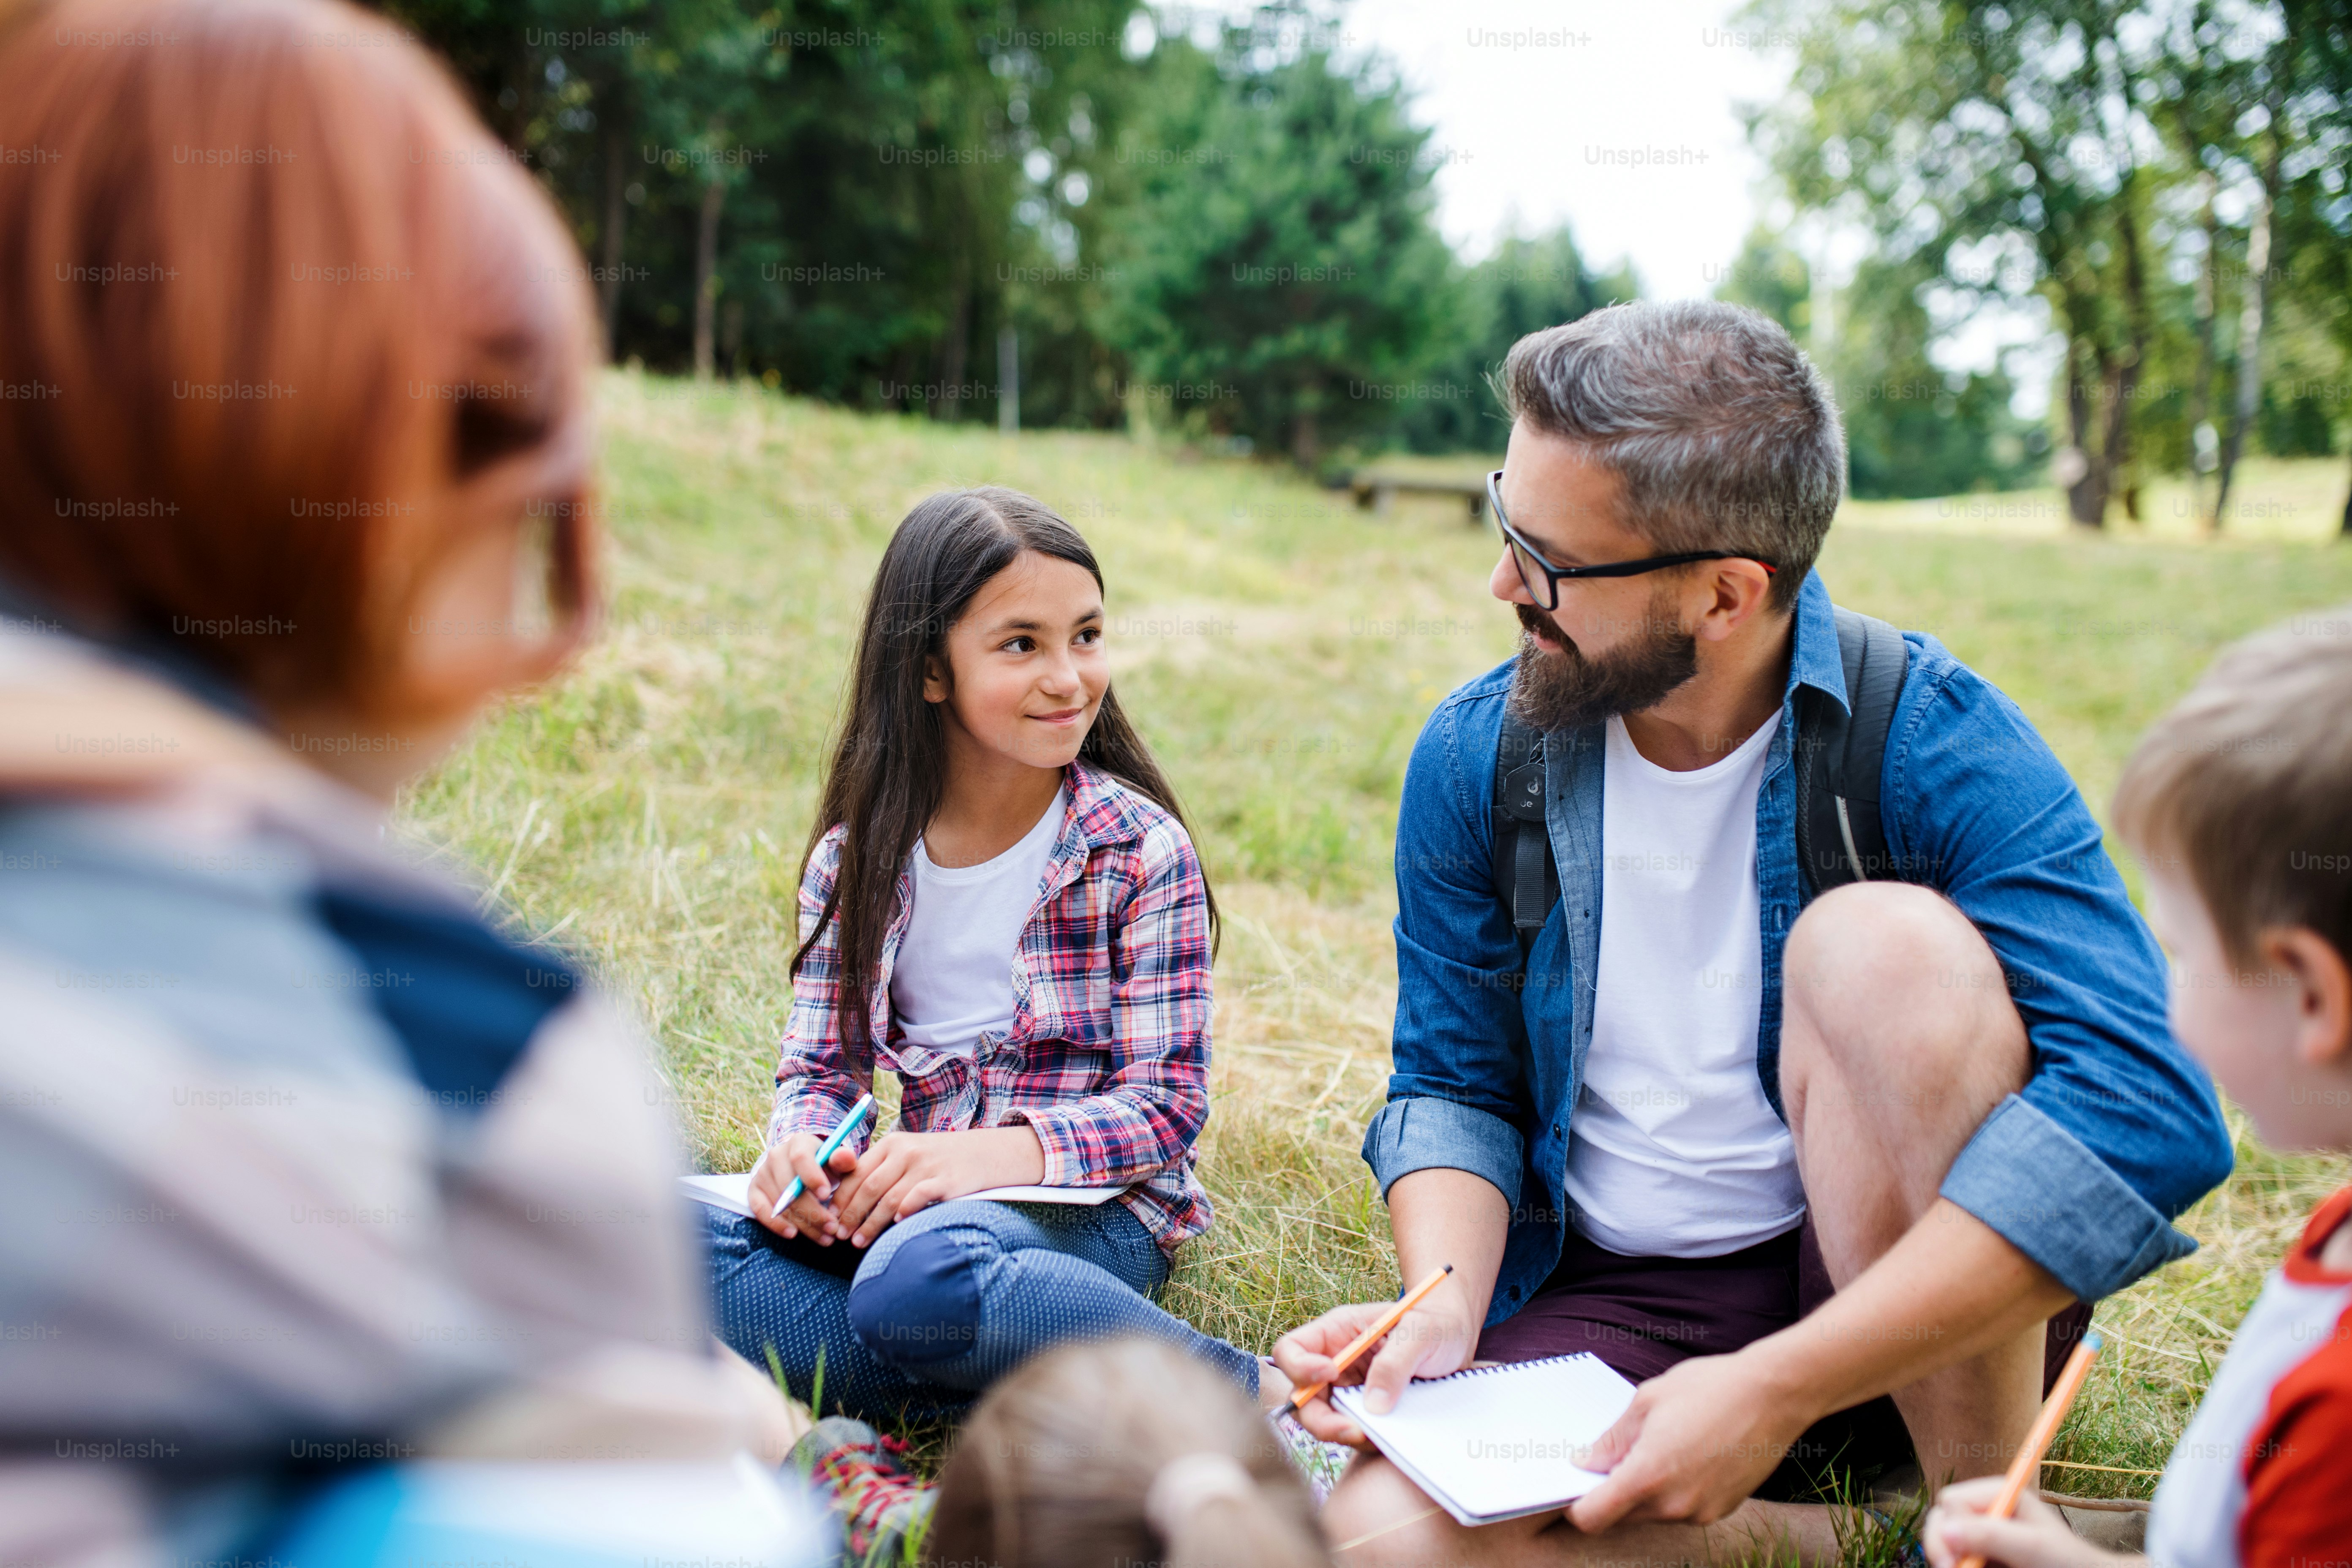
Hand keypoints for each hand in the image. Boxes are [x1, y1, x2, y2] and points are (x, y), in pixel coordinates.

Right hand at [747, 1134, 857, 1242]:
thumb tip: (846, 1158)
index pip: (801, 1158)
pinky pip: (760, 1209)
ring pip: (780, 1203)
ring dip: (803, 1223)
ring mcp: (763, 1173)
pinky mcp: (754, 1190)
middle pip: (790, 1186)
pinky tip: (793, 1233)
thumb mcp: (836, 1160)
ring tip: (825, 1236)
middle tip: (832, 1227)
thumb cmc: (823, 1165)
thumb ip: (843, 1160)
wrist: (801, 1166)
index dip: (812, 1177)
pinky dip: (776, 1224)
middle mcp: (776, 1156)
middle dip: (813, 1211)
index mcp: (798, 1143)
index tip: (826, 1195)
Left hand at [828, 1126, 1044, 1245]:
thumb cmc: (937, 1159)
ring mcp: (926, 1165)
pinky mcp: (945, 1180)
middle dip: (851, 1215)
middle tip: (840, 1236)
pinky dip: (906, 1211)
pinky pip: (919, 1197)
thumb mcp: (906, 1154)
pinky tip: (897, 1225)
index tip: (830, 1219)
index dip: (840, 1199)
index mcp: (891, 1144)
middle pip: (869, 1188)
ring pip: (889, 1198)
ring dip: (871, 1223)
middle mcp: (906, 1152)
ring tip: (860, 1242)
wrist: (983, 1153)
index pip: (857, 1173)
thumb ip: (879, 1171)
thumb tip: (844, 1201)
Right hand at [1269, 1281, 1479, 1447]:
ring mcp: (1347, 1389)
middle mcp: (1334, 1362)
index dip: (1300, 1367)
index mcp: (1337, 1332)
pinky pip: (1350, 1432)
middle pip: (1301, 1396)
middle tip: (1353, 1431)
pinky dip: (1363, 1441)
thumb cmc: (1436, 1326)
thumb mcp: (1421, 1334)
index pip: (1291, 1350)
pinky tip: (1388, 1436)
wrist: (1457, 1344)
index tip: (1331, 1375)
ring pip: (1322, 1420)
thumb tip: (1373, 1405)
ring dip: (1343, 1433)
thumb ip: (1395, 1363)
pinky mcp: (1364, 1411)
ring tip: (1376, 1437)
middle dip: (1320, 1419)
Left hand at [1567, 1346, 1813, 1530]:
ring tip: (1660, 1445)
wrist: (1774, 1394)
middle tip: (1615, 1455)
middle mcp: (1673, 1505)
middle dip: (1611, 1492)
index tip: (1575, 1486)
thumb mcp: (1647, 1401)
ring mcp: (1700, 1512)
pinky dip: (1674, 1490)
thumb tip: (1585, 1464)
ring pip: (1653, 1513)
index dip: (1575, 1506)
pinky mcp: (1721, 1510)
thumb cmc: (1708, 1387)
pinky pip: (1682, 1509)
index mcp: (1648, 1475)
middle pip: (1621, 1516)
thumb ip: (1611, 1440)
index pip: (1593, 1517)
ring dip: (1645, 1490)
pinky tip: (1687, 1454)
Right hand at [1923, 1476, 2131, 1567]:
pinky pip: (1955, 1557)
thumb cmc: (2067, 1561)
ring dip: (1952, 1560)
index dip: (1950, 1529)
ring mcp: (1981, 1533)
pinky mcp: (1981, 1554)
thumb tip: (1945, 1530)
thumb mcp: (2032, 1547)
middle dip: (1942, 1546)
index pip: (1951, 1502)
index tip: (1956, 1559)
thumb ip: (1991, 1536)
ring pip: (1944, 1542)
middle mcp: (1984, 1509)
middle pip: (1941, 1521)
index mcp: (1996, 1493)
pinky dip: (1960, 1566)